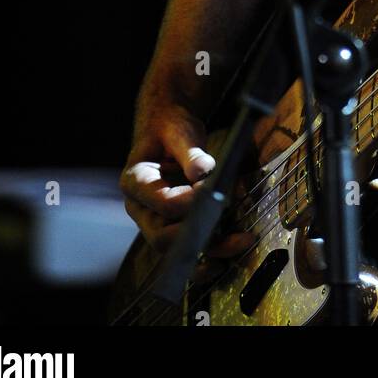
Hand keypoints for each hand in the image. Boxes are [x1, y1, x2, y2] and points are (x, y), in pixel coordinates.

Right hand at [120, 92, 253, 258]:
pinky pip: (192, 245)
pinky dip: (214, 248)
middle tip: (227, 223)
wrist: (168, 131)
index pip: (162, 203)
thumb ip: (190, 153)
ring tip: (242, 240)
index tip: (213, 191)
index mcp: (135, 183)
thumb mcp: (179, 132)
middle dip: (197, 234)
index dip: (189, 201)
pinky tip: (237, 244)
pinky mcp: (175, 225)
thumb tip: (202, 174)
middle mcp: (142, 209)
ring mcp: (157, 220)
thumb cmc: (171, 129)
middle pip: (163, 237)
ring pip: (179, 247)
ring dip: (211, 247)